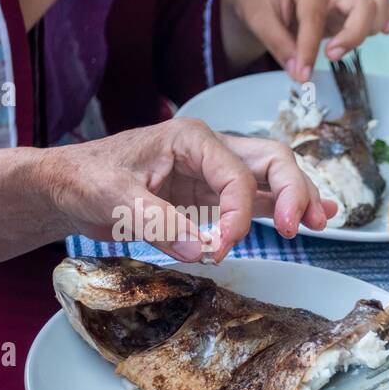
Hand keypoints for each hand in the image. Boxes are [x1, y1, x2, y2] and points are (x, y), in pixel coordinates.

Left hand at [33, 119, 335, 262]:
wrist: (67, 187)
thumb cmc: (86, 179)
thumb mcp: (113, 198)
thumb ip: (159, 222)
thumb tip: (203, 250)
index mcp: (191, 139)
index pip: (235, 176)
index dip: (237, 215)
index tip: (220, 248)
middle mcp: (211, 150)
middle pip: (272, 161)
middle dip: (292, 192)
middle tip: (300, 227)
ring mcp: (215, 172)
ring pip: (273, 176)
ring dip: (298, 198)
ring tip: (320, 222)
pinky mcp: (213, 195)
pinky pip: (258, 197)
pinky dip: (283, 207)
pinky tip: (310, 218)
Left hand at [220, 0, 388, 81]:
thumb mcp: (258, 19)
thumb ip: (278, 45)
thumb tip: (299, 73)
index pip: (315, 17)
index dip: (309, 50)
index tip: (302, 75)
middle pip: (363, 5)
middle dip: (352, 35)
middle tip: (330, 56)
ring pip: (377, 4)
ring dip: (368, 30)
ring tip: (342, 48)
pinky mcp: (353, 6)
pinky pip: (383, 6)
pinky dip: (387, 19)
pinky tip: (382, 33)